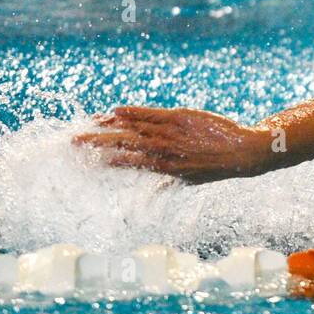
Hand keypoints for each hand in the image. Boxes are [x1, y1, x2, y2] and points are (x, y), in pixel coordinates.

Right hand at [73, 106, 269, 182]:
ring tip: (89, 123)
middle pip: (120, 145)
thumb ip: (164, 185)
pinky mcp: (178, 117)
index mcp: (160, 168)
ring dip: (108, 125)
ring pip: (132, 128)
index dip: (102, 161)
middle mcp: (160, 151)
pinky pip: (150, 113)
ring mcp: (168, 133)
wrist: (240, 152)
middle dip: (95, 143)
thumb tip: (147, 202)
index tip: (83, 160)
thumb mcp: (188, 180)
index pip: (124, 163)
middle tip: (73, 141)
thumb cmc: (214, 167)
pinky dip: (132, 112)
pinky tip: (115, 111)